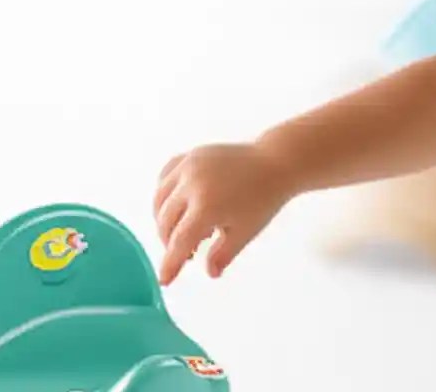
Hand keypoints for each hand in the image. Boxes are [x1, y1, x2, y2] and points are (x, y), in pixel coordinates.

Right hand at [153, 142, 294, 284]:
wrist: (276, 162)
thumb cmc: (263, 199)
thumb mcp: (245, 232)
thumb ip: (223, 255)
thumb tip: (209, 273)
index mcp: (207, 206)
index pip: (179, 242)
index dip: (170, 263)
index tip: (165, 280)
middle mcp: (192, 184)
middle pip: (166, 222)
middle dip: (171, 243)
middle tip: (190, 254)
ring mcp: (189, 166)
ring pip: (160, 199)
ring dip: (164, 220)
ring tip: (184, 231)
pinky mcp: (190, 154)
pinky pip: (165, 177)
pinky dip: (165, 194)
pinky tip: (176, 205)